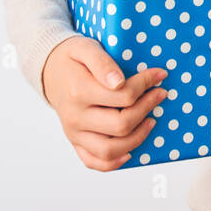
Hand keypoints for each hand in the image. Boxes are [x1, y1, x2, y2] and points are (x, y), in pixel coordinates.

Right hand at [41, 35, 168, 171]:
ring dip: (138, 138)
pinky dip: (114, 162)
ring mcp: (74, 133)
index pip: (123, 96)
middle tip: (160, 94)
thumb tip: (119, 82)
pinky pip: (93, 162)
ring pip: (110, 150)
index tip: (159, 75)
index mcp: (79, 91)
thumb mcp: (85, 48)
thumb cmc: (72, 58)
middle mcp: (75, 117)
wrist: (50, 70)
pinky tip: (130, 151)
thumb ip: (102, 63)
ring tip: (151, 120)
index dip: (146, 85)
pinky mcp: (75, 142)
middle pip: (121, 125)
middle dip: (147, 108)